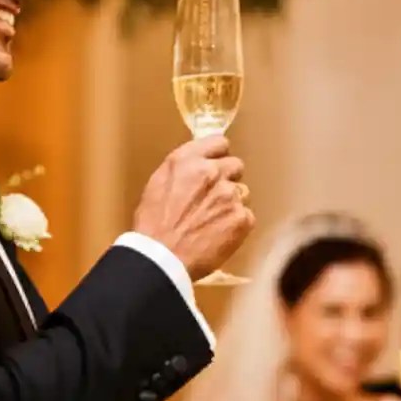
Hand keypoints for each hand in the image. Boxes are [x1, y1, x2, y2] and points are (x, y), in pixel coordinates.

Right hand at [132, 136, 254, 279]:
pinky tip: (219, 235)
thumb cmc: (153, 225)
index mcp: (187, 160)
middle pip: (235, 166)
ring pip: (242, 192)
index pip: (218, 142)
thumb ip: (182, 170)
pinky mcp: (242, 218)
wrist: (162, 257)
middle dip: (227, 179)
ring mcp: (230, 195)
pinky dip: (237, 226)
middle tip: (214, 199)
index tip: (215, 165)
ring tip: (213, 222)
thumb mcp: (158, 184)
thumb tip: (197, 167)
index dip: (217, 156)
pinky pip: (247, 216)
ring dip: (232, 204)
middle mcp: (211, 172)